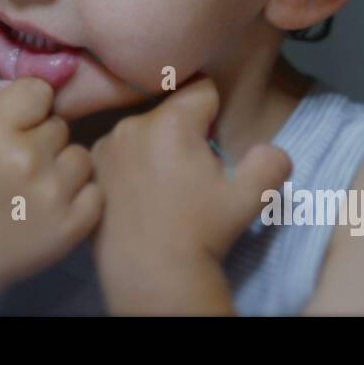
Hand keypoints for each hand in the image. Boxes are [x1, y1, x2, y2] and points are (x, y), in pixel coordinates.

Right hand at [0, 77, 102, 302]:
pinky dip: (79, 197)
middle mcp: (27, 160)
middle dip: (42, 138)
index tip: (14, 126)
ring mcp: (53, 195)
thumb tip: (15, 79)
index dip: (27, 106)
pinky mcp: (72, 226)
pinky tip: (50, 206)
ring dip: (63, 167)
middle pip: (60, 124)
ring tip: (33, 186)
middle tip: (17, 164)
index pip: (39, 90)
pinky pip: (95, 190)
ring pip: (80, 155)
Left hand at [89, 77, 292, 312]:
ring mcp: (106, 146)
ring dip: (154, 145)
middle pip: (169, 110)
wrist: (152, 274)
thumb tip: (270, 150)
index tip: (212, 145)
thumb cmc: (202, 233)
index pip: (202, 89)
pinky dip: (129, 162)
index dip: (214, 113)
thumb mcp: (251, 198)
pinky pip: (118, 150)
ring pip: (142, 129)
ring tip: (163, 187)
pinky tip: (139, 195)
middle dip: (184, 131)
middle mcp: (132, 124)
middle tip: (191, 173)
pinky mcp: (93, 168)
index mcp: (172, 121)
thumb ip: (270, 162)